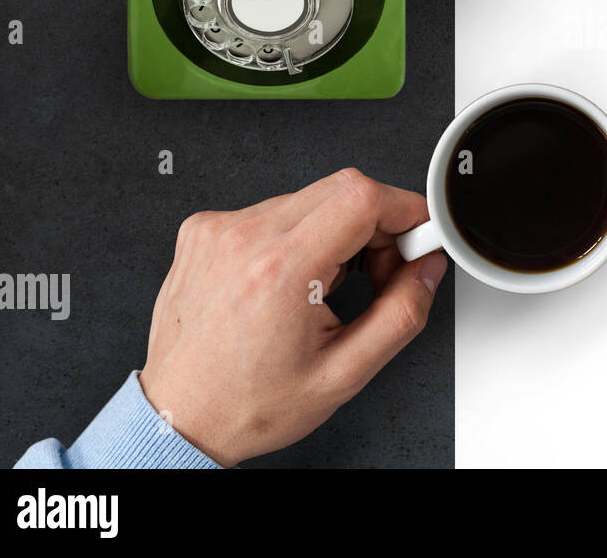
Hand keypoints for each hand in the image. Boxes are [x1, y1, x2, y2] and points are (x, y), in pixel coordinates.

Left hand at [139, 168, 446, 466]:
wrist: (179, 417)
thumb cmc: (248, 403)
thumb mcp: (345, 373)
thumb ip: (402, 314)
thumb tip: (427, 269)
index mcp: (281, 270)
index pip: (363, 197)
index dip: (405, 210)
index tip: (417, 236)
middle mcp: (245, 238)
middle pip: (343, 188)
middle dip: (377, 224)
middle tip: (377, 272)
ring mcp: (219, 229)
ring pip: (311, 197)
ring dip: (337, 231)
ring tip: (327, 287)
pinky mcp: (204, 229)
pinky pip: (274, 210)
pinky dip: (297, 235)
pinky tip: (291, 280)